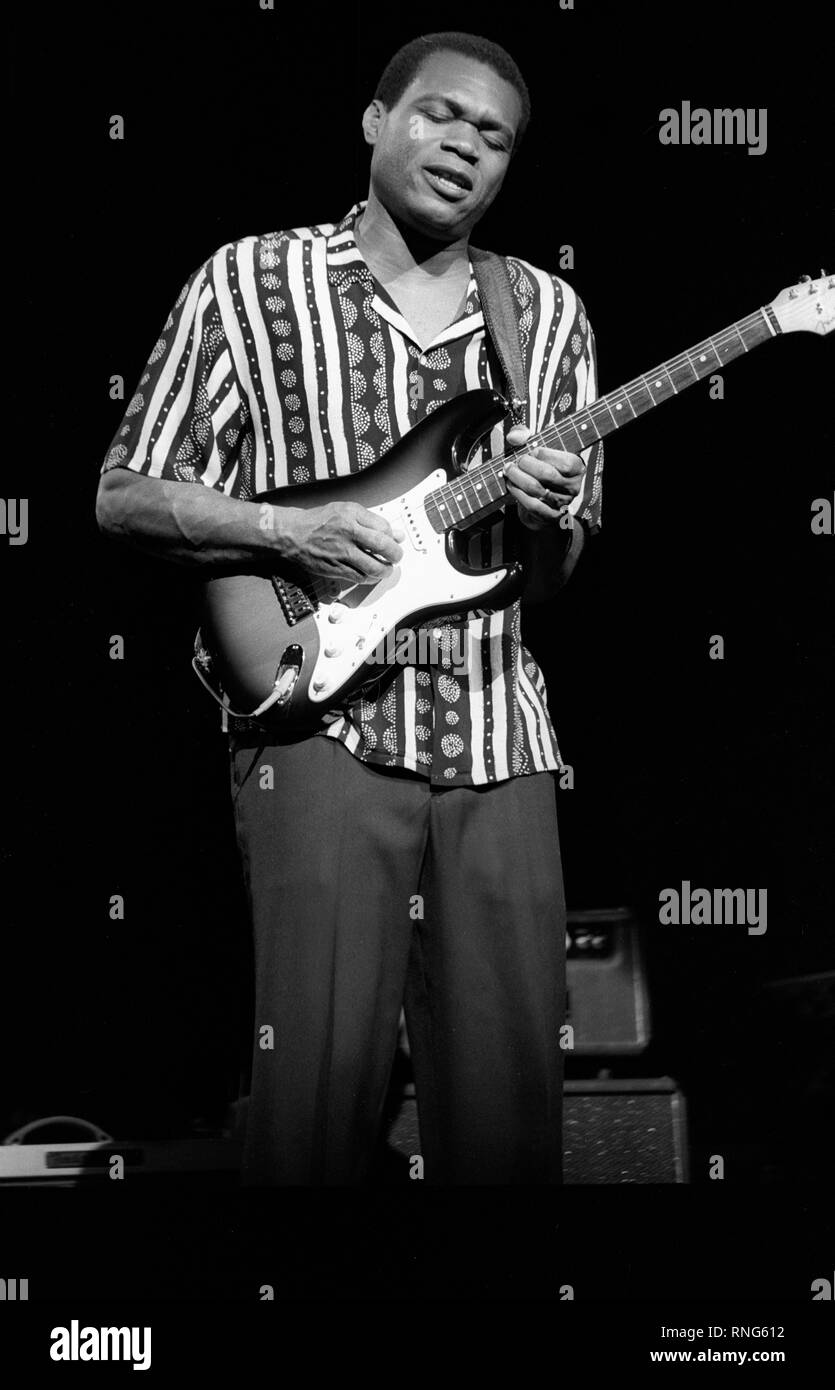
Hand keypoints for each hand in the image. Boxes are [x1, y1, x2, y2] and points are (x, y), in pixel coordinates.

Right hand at [277, 501, 404, 581]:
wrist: (292, 533)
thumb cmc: (317, 521)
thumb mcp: (344, 511)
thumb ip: (370, 521)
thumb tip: (394, 533)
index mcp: (351, 514)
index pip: (383, 527)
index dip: (392, 536)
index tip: (392, 540)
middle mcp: (347, 532)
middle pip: (383, 546)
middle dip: (395, 554)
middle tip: (396, 556)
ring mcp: (341, 552)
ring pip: (374, 566)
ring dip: (385, 570)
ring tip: (386, 568)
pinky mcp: (335, 568)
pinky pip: (360, 577)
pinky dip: (370, 578)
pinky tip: (370, 574)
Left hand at [503, 425, 584, 530]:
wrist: (547, 500)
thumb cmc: (545, 470)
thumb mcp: (543, 452)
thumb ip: (527, 437)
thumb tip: (515, 435)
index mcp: (578, 469)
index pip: (564, 462)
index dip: (543, 454)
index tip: (531, 450)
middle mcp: (573, 487)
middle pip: (547, 475)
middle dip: (526, 465)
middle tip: (515, 460)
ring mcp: (562, 503)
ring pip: (536, 489)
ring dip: (517, 478)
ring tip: (508, 470)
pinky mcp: (550, 516)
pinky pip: (531, 504)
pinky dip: (517, 492)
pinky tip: (510, 484)